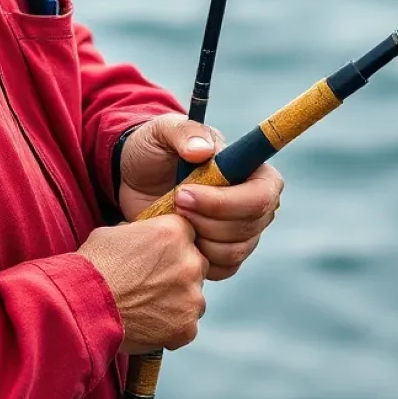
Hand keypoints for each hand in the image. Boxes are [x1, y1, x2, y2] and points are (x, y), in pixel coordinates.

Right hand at [77, 216, 207, 352]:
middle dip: (179, 272)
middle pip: (195, 264)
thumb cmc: (96, 265)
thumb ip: (142, 232)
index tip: (158, 255)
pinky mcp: (187, 326)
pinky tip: (150, 322)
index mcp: (174, 231)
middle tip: (153, 282)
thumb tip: (144, 238)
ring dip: (179, 299)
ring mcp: (191, 296)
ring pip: (193, 296)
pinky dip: (172, 326)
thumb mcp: (116, 231)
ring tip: (149, 305)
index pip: (187, 233)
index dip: (171, 245)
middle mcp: (190, 261)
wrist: (85, 303)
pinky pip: (187, 325)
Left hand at [118, 113, 283, 280]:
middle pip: (249, 226)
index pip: (262, 194)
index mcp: (251, 169)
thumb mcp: (163, 130)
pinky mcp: (224, 253)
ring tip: (173, 215)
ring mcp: (242, 231)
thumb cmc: (155, 148)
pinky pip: (224, 268)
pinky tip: (177, 236)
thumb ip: (185, 133)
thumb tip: (204, 150)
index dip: (227, 201)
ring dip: (199, 237)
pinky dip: (198, 258)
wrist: (134, 177)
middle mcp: (254, 201)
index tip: (186, 193)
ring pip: (236, 251)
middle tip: (174, 201)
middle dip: (206, 219)